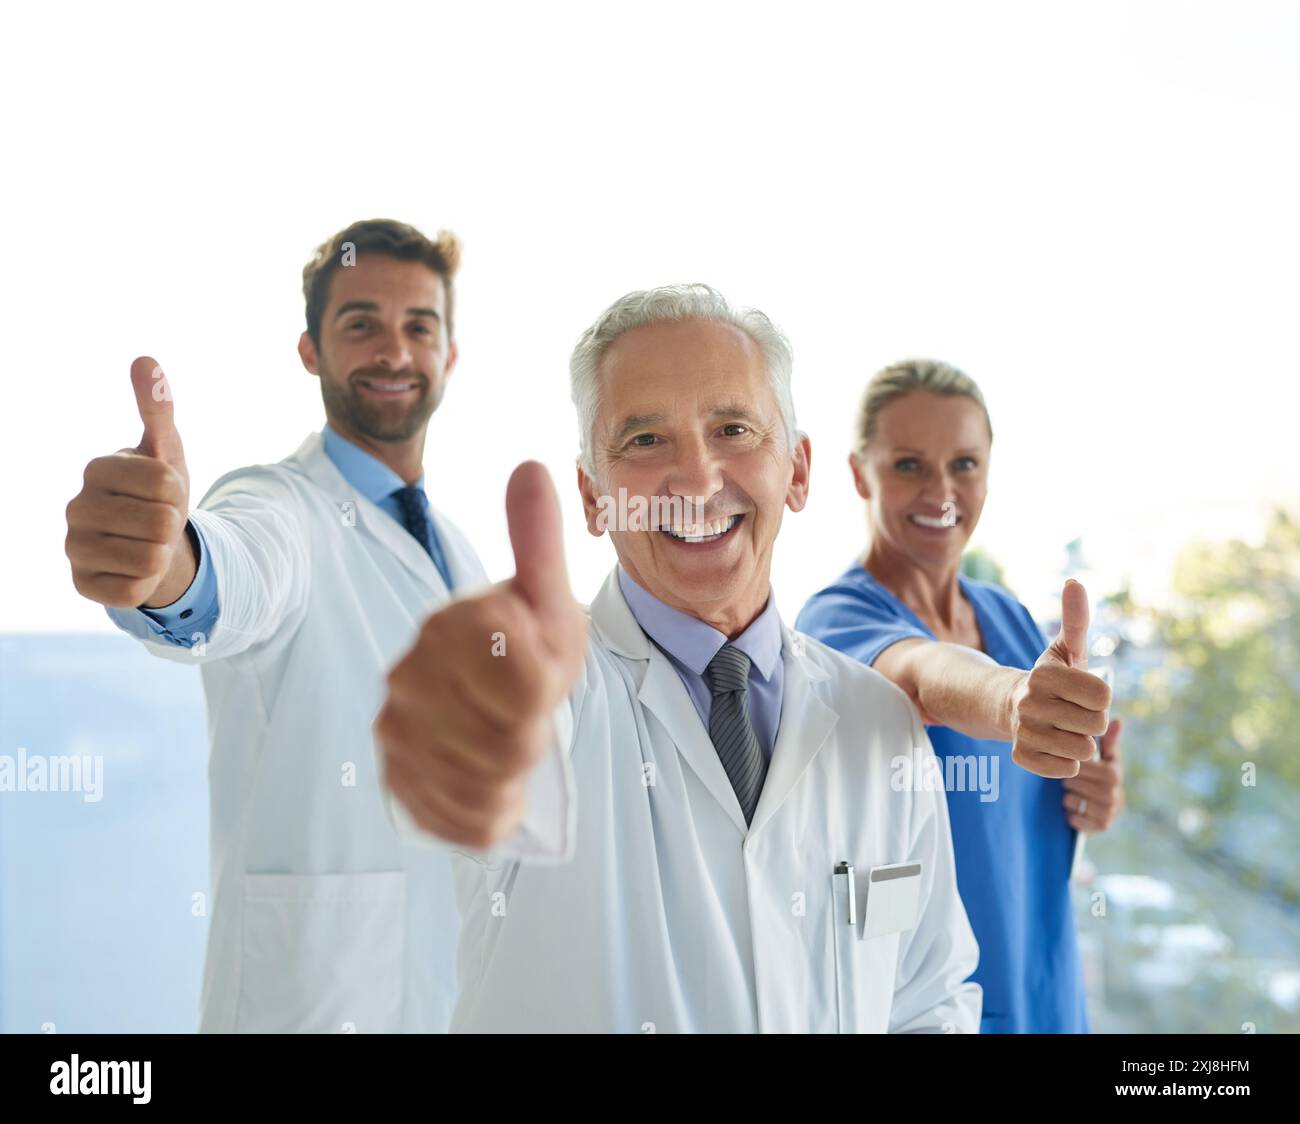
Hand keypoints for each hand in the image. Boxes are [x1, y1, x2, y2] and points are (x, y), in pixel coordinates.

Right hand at [65, 356, 194, 607]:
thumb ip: (158, 408)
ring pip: (150, 558)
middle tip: (158, 521)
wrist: (152, 542)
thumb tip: (145, 360)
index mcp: (97, 469)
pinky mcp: (82, 585)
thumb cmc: (158, 493)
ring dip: (162, 554)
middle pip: (161, 522)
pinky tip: (134, 570)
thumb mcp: (167, 451)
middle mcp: (75, 507)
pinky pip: (136, 590)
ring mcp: (74, 548)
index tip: (165, 492)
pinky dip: (148, 583)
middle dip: (173, 525)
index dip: (179, 491)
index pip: (165, 483)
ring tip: (149, 543)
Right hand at [376, 461, 586, 849]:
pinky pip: (464, 824)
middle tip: (524, 718)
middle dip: (534, 735)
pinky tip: (489, 782)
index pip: (526, 690)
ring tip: (507, 747)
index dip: (546, 690)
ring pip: (488, 787)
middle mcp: (409, 675)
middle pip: (511, 743)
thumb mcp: (546, 600)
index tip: (537, 672)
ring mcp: (396, 730)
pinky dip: (491, 814)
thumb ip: (538, 541)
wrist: (486, 701)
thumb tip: (530, 465)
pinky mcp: (396, 780)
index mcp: (450, 624)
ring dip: (515, 775)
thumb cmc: (527, 646)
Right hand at [1009, 579, 1111, 778]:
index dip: (1100, 696)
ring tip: (1063, 730)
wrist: (1011, 705)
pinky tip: (1052, 746)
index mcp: (1044, 674)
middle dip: (1092, 722)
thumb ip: (1075, 619)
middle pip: (1096, 726)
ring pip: (1082, 751)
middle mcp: (1029, 702)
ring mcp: (1023, 731)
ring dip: (1080, 743)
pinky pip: (1066, 770)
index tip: (1082, 691)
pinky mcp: (1021, 757)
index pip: (1105, 696)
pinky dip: (1065, 762)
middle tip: (1074, 713)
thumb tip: (1075, 582)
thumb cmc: (1052, 677)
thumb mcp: (1066, 649)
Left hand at [1064, 718, 1123, 831]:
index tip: (1072, 766)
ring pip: (1070, 800)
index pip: (1078, 765)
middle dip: (1068, 781)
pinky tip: (1076, 810)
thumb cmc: (1101, 778)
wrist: (1107, 811)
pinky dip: (1070, 815)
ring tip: (1075, 795)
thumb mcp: (1106, 758)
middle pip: (1072, 782)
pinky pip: (1074, 819)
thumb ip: (1108, 741)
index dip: (1071, 765)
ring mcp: (1109, 812)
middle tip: (1072, 782)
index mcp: (1113, 773)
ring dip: (1067, 797)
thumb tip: (1118, 719)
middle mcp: (1114, 794)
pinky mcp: (1101, 827)